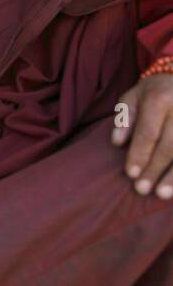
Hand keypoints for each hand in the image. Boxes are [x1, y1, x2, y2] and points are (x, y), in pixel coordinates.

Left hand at [112, 73, 172, 199]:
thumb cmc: (156, 90)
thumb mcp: (133, 96)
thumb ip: (124, 118)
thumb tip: (117, 143)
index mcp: (160, 98)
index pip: (148, 133)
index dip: (139, 155)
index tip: (130, 174)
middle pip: (169, 146)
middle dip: (155, 170)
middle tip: (142, 189)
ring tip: (162, 195)